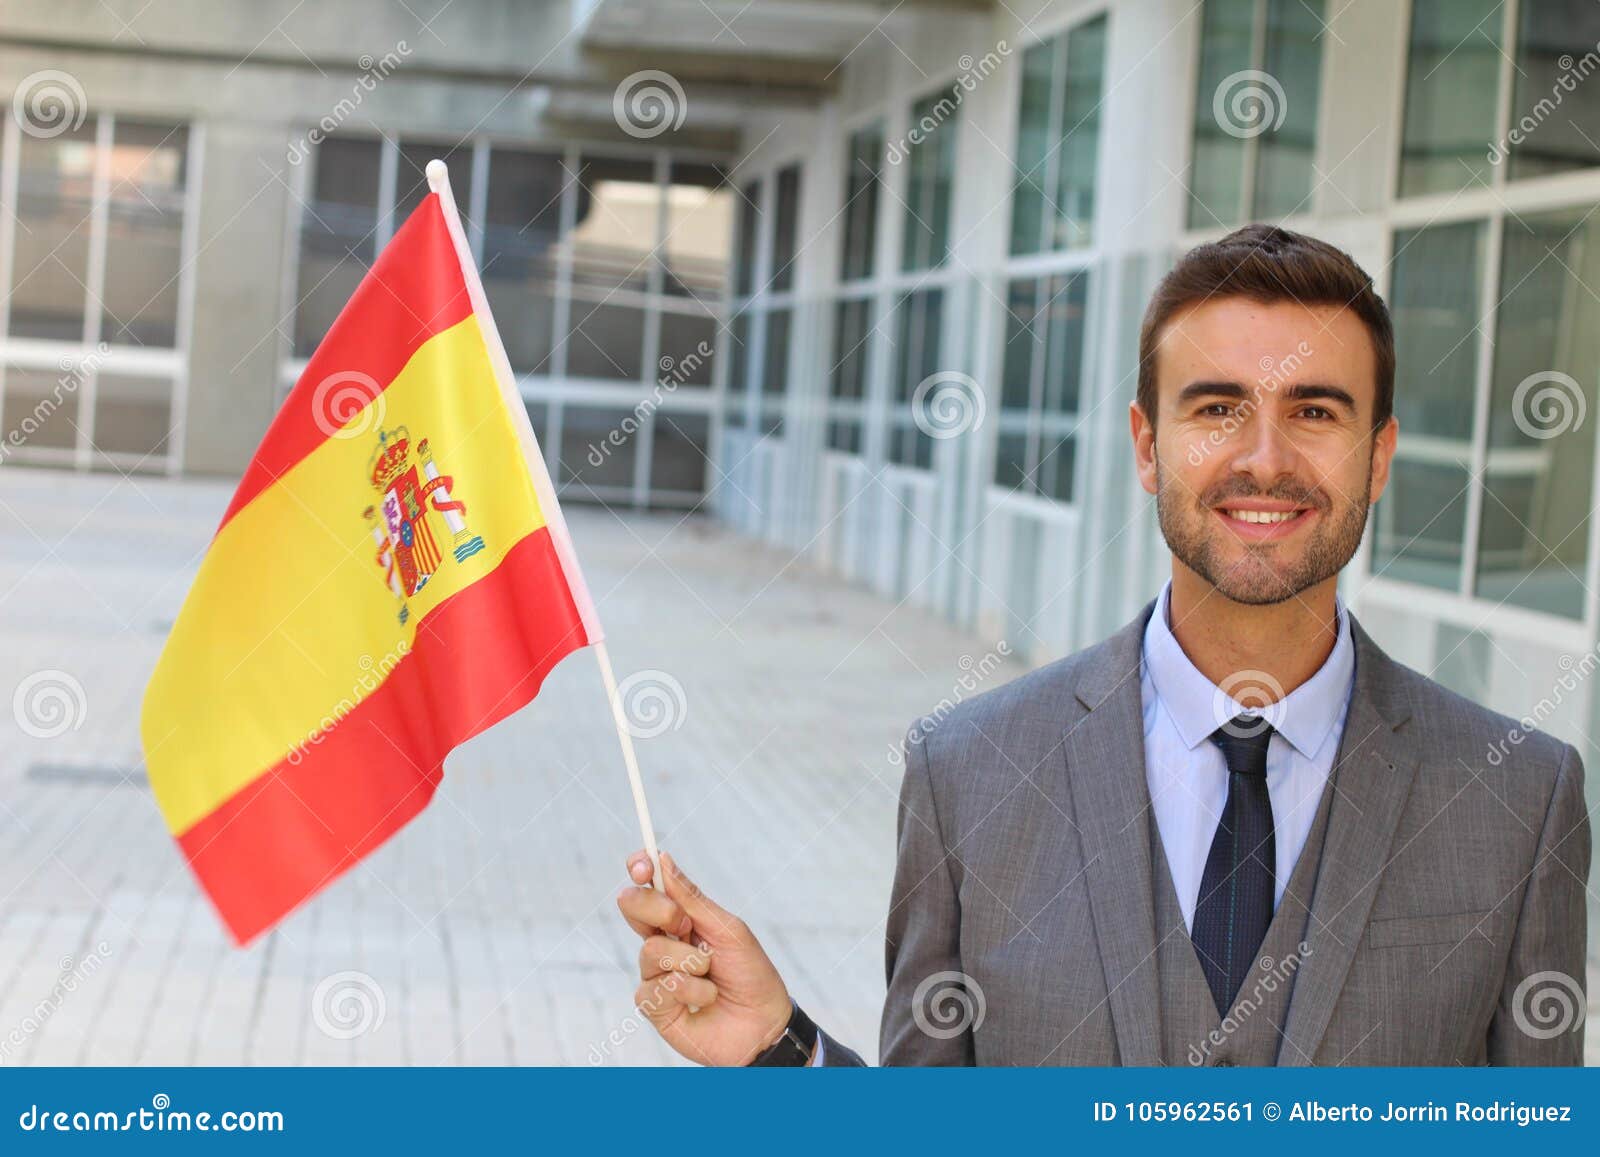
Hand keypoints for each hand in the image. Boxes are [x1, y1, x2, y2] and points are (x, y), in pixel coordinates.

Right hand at [616, 849, 794, 1065]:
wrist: (764, 1023)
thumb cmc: (751, 974)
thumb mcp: (728, 930)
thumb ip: (693, 900)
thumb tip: (663, 859)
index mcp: (679, 919)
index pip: (647, 886)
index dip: (639, 869)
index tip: (643, 866)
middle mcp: (662, 942)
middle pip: (632, 907)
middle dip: (660, 910)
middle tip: (687, 926)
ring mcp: (655, 974)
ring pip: (649, 950)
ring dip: (689, 961)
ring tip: (711, 973)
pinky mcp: (654, 1007)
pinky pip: (657, 987)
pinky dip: (690, 989)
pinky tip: (707, 998)